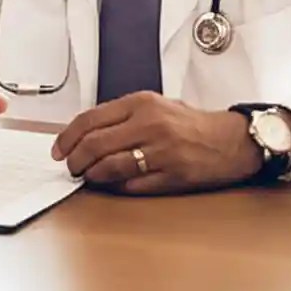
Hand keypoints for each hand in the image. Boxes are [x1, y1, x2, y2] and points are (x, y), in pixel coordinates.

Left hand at [50, 92, 265, 194]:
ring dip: (91, 176)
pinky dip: (115, 187)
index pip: (89, 120)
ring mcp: (162, 151)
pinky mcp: (172, 175)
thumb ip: (120, 116)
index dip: (67, 138)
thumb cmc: (190, 124)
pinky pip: (131, 185)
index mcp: (142, 103)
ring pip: (109, 167)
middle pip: (94, 145)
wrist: (231, 140)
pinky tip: (111, 184)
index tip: (59, 149)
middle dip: (75, 160)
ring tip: (88, 177)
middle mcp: (150, 125)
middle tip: (71, 167)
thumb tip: (83, 134)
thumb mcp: (154, 105)